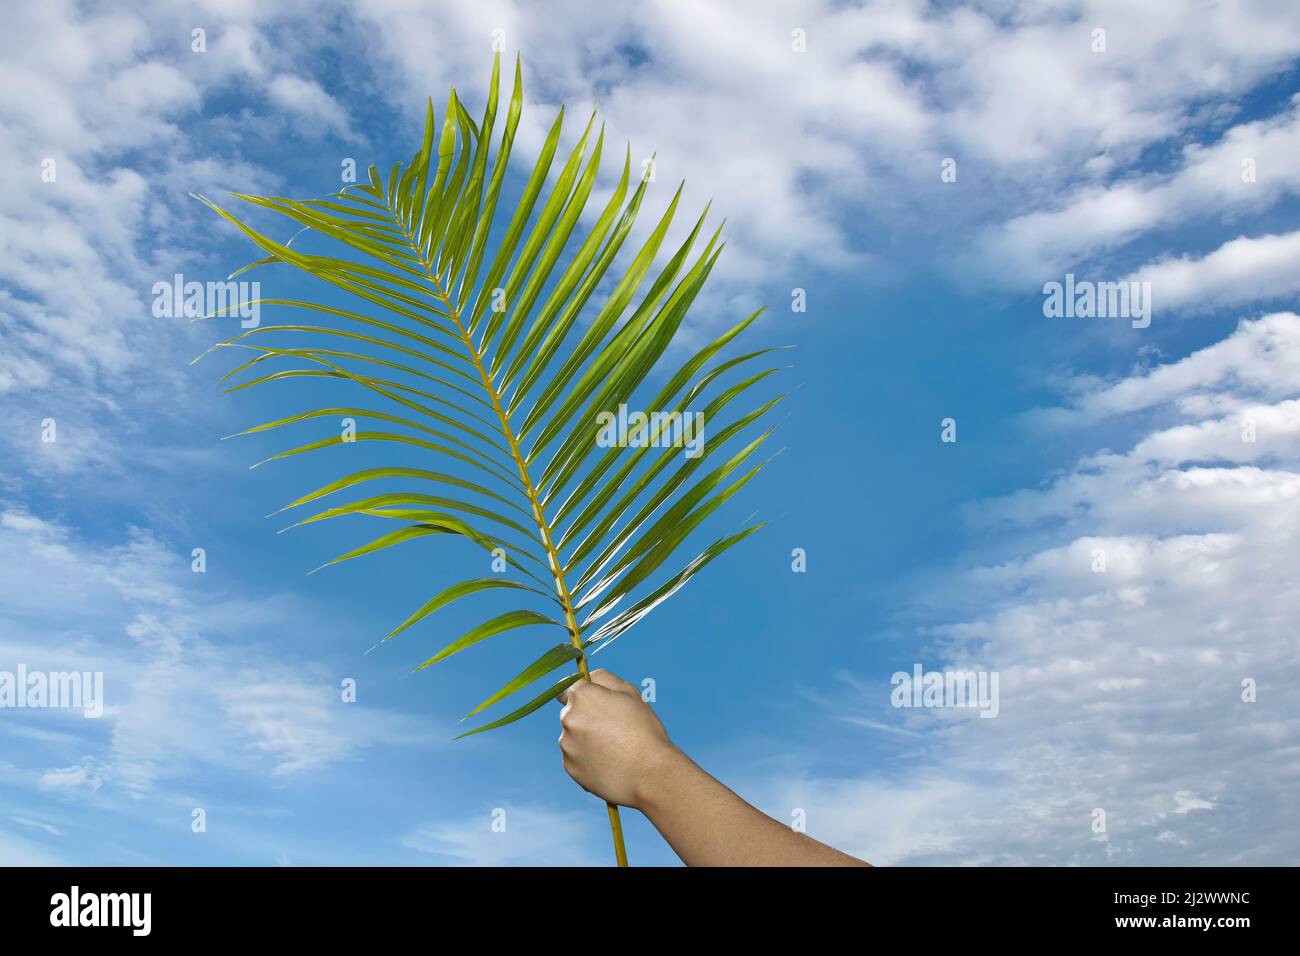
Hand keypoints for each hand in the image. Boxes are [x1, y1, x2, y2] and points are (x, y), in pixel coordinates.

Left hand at [557, 668, 678, 808]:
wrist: (648, 774)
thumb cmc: (643, 730)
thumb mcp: (630, 693)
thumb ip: (604, 678)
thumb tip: (588, 677)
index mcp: (582, 697)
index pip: (568, 686)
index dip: (582, 693)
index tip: (595, 701)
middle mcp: (568, 719)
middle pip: (571, 712)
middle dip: (586, 716)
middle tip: (614, 728)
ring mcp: (567, 745)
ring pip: (573, 735)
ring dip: (586, 738)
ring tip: (614, 749)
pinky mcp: (570, 767)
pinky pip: (575, 757)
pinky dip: (587, 758)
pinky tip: (609, 762)